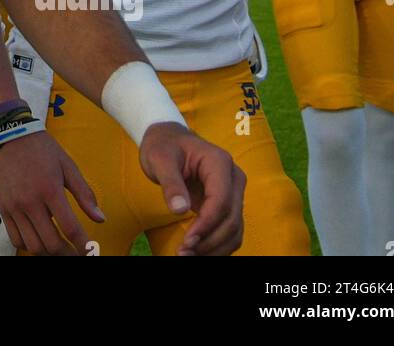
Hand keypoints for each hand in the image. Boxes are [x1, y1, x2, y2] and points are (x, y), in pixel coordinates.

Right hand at [0, 131, 103, 255]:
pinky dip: (29, 246)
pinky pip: (15, 238)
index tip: (91, 253)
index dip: (83, 246)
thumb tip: (101, 219)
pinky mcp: (3, 208)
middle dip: (68, 253)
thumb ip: (84, 194)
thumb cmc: (43, 150)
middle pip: (51, 243)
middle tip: (76, 253)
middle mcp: (30, 201)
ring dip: (49, 252)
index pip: (70, 228)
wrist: (10, 136)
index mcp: (50, 189)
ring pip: (33, 245)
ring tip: (59, 248)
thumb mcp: (68, 166)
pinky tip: (40, 240)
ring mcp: (14, 207)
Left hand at [138, 122, 244, 255]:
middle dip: (209, 241)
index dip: (206, 224)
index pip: (221, 201)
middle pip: (232, 218)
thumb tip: (179, 210)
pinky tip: (199, 252)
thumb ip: (170, 183)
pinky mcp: (228, 204)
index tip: (186, 241)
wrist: (168, 139)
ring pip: (235, 229)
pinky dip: (217, 245)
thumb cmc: (163, 146)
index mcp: (219, 163)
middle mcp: (233, 178)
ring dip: (214, 248)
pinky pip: (230, 230)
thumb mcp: (159, 159)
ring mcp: (233, 192)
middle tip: (183, 253)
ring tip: (187, 255)